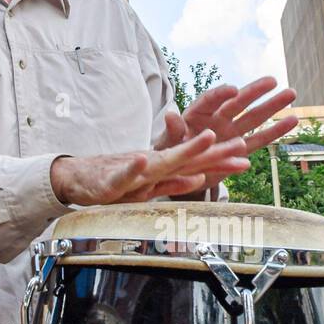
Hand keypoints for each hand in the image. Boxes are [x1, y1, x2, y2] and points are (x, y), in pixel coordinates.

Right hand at [50, 130, 251, 205]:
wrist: (76, 178)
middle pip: (188, 159)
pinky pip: (124, 175)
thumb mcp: (148, 185)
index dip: (220, 161)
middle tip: (242, 144)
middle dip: (215, 153)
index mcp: (161, 168)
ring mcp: (133, 172)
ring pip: (162, 162)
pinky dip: (133, 168)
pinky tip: (143, 160)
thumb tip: (201, 177)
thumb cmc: (114, 180)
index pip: (195, 164)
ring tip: (206, 138)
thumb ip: (173, 182)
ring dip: (183, 150)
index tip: (246, 158)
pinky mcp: (111, 180)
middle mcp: (151, 166)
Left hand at [160, 77, 299, 196]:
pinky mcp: (239, 148)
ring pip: (253, 117)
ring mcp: (230, 132)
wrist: (179, 171)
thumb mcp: (167, 144)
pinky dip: (275, 131)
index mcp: (196, 114)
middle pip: (237, 103)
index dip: (220, 95)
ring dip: (272, 106)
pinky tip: (293, 120)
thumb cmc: (169, 152)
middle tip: (272, 80)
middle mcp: (216, 119)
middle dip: (253, 91)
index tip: (233, 89)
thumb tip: (169, 115)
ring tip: (291, 93)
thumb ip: (172, 131)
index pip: (209, 101)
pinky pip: (259, 139)